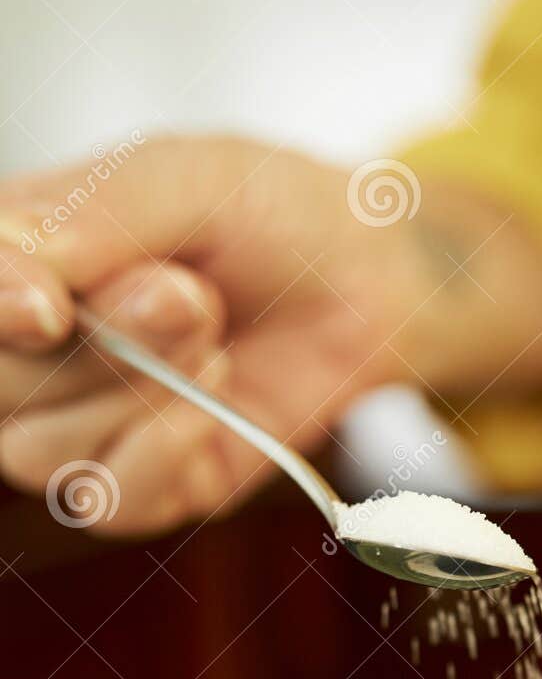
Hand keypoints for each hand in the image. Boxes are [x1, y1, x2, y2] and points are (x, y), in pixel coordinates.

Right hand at [0, 136, 411, 533]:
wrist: (371, 276)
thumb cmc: (270, 212)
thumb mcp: (190, 178)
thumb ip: (99, 214)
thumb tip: (24, 278)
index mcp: (18, 260)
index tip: (48, 306)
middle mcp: (30, 350)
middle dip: (93, 348)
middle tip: (189, 296)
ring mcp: (81, 424)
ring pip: (42, 450)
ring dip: (138, 392)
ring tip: (214, 335)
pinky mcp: (146, 482)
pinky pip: (110, 500)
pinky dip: (161, 452)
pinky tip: (214, 405)